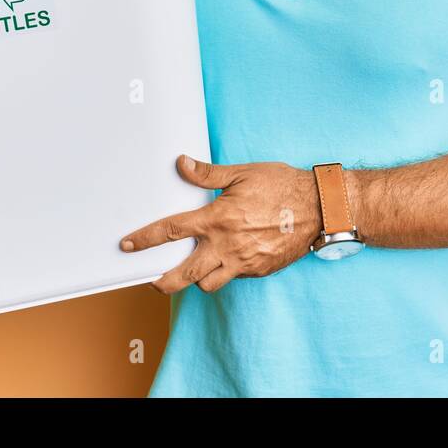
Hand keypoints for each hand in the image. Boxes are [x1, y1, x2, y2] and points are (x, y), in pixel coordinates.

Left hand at [120, 155, 321, 293]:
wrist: (320, 208)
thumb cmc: (282, 186)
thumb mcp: (243, 173)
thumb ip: (208, 174)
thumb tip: (181, 164)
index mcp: (218, 219)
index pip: (172, 231)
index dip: (145, 239)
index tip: (128, 246)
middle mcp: (227, 245)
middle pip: (183, 274)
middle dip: (162, 282)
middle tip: (151, 280)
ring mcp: (243, 261)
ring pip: (207, 284)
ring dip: (196, 279)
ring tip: (191, 271)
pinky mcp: (259, 270)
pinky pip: (234, 277)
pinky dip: (225, 272)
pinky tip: (226, 260)